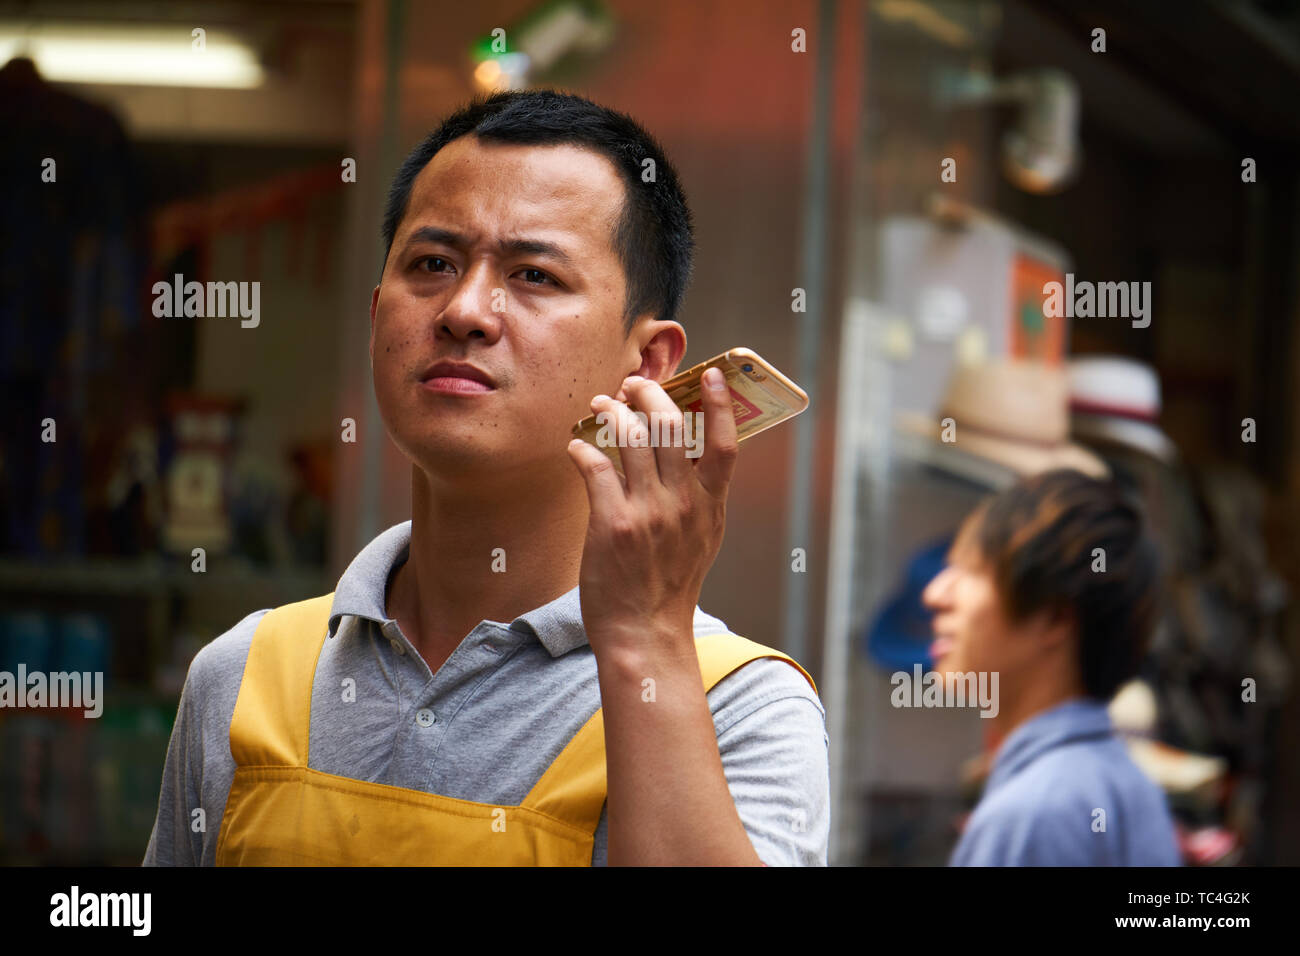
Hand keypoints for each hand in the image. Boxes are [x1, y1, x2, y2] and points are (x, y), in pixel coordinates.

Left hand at [565, 367, 738, 659]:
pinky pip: (596, 466)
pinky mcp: (613, 524)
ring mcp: (649, 513)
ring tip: (600, 405)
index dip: (720, 403)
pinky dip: (583, 448)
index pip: (725, 444)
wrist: (646, 633)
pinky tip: (577, 447)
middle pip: (669, 425)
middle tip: (631, 386)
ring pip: (631, 437)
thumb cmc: (670, 585)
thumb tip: (687, 454)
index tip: (709, 374)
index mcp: (711, 505)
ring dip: (611, 412)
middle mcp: (683, 504)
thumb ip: (700, 497)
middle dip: (647, 394)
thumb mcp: (703, 538)